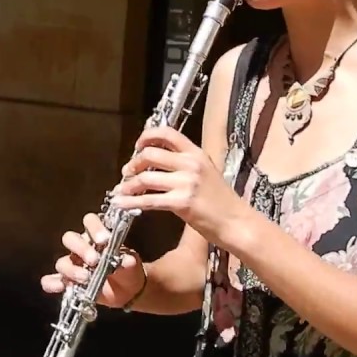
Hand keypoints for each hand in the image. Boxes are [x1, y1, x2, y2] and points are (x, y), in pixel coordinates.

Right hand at [41, 213, 145, 308]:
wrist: (128, 292)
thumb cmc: (127, 271)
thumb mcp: (131, 265)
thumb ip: (128, 262)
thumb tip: (127, 261)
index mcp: (97, 236)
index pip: (90, 222)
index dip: (95, 228)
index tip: (105, 240)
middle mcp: (81, 247)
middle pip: (70, 239)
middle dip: (80, 248)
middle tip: (94, 260)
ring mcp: (73, 265)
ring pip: (62, 262)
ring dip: (72, 270)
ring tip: (86, 278)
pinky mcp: (68, 282)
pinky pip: (52, 281)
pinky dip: (52, 284)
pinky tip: (59, 287)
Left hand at [110, 126, 241, 239]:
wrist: (236, 222)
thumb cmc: (221, 201)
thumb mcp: (207, 172)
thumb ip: (185, 164)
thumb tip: (157, 163)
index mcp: (196, 153)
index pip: (168, 133)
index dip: (147, 136)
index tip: (137, 145)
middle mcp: (191, 164)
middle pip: (150, 154)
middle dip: (133, 163)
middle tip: (126, 173)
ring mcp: (186, 183)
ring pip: (145, 178)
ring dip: (128, 185)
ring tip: (121, 191)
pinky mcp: (181, 203)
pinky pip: (148, 200)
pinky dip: (130, 202)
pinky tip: (121, 205)